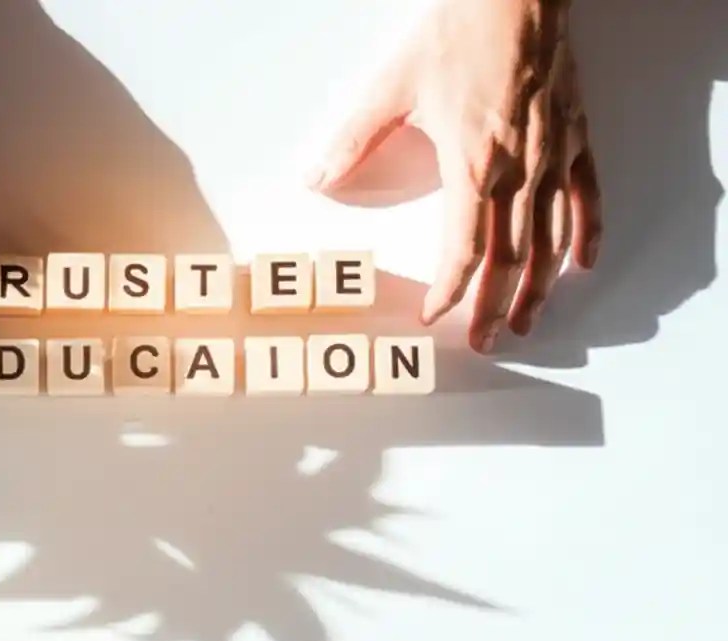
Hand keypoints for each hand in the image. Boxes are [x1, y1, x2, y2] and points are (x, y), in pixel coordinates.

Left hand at [309, 0, 600, 352]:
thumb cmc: (459, 36)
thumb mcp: (392, 88)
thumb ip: (353, 141)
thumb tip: (317, 177)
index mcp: (472, 164)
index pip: (464, 250)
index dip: (449, 290)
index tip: (433, 314)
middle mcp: (517, 170)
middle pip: (510, 259)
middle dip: (494, 307)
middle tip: (485, 341)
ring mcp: (551, 156)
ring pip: (552, 241)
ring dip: (540, 288)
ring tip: (527, 321)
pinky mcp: (573, 139)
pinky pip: (586, 198)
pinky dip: (585, 236)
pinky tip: (580, 266)